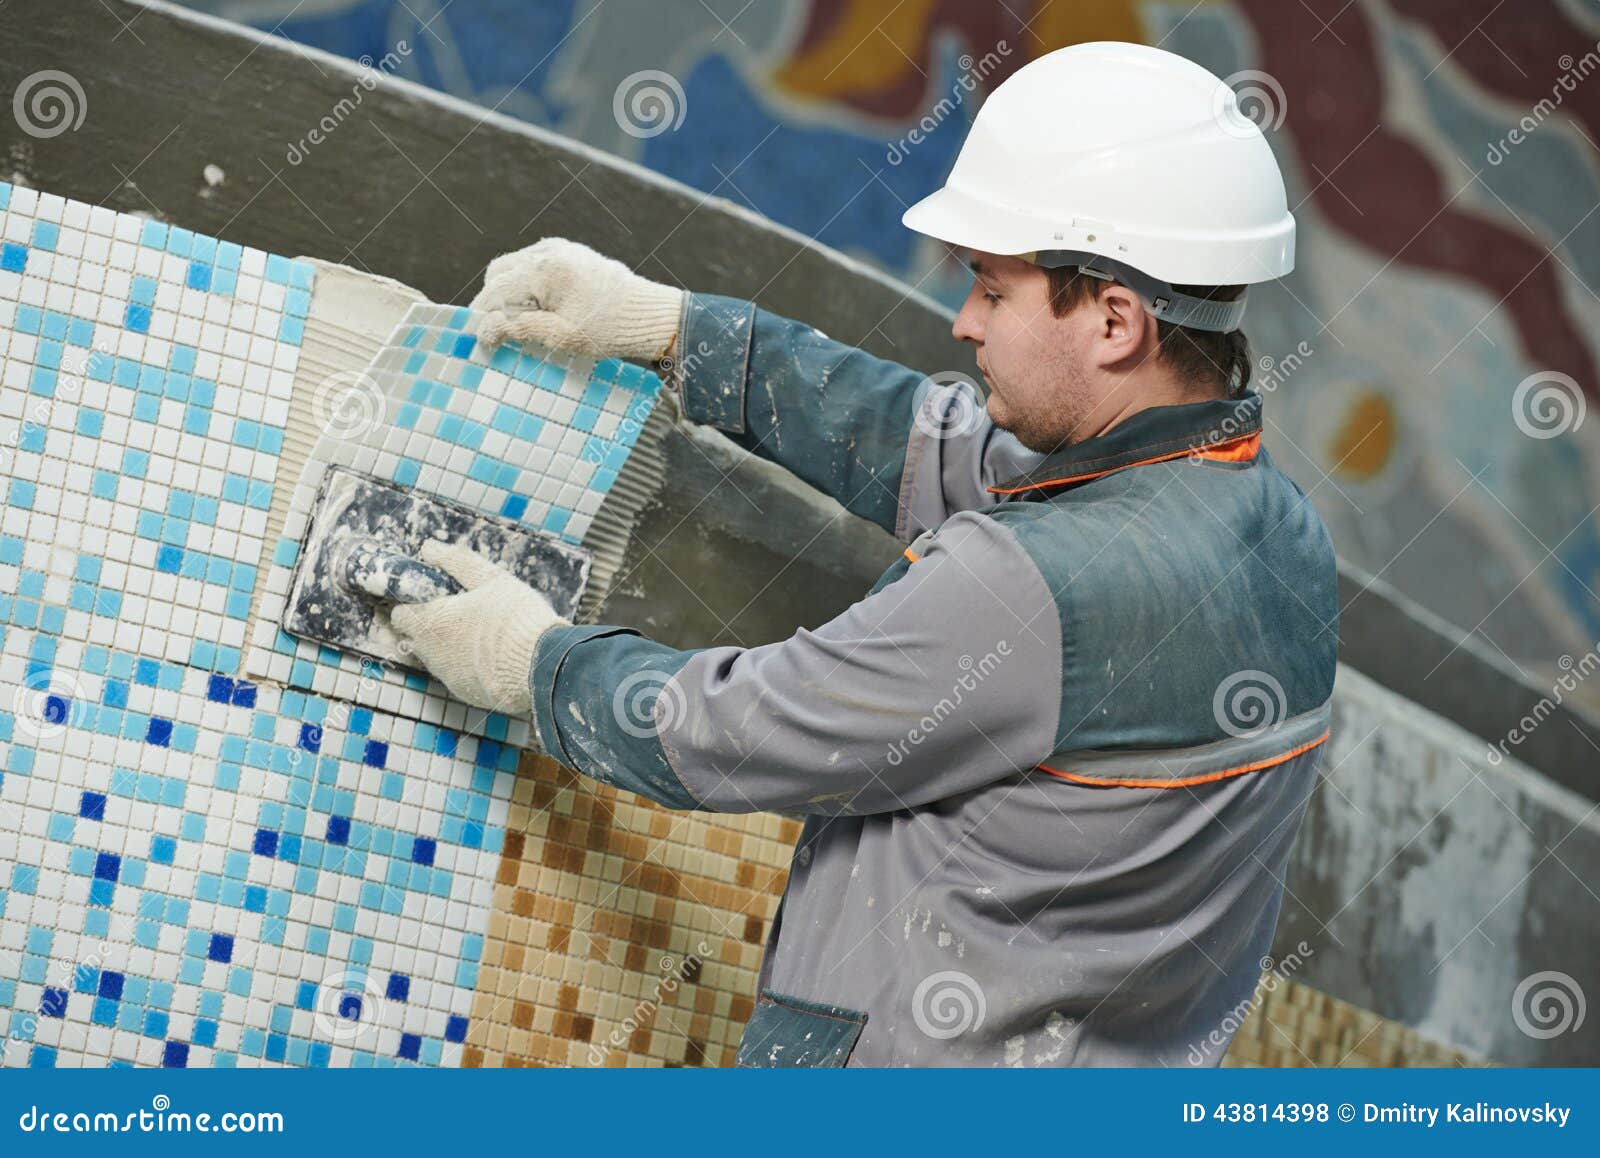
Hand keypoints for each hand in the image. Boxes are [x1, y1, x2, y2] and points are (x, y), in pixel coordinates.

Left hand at [389, 541, 568, 717]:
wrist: (539, 666)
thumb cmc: (514, 618)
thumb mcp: (490, 579)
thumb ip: (456, 562)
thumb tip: (429, 548)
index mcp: (432, 621)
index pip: (399, 615)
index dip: (409, 605)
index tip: (426, 598)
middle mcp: (431, 652)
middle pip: (412, 639)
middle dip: (425, 627)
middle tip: (452, 615)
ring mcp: (447, 676)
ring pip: (433, 659)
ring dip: (444, 647)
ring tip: (474, 635)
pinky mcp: (465, 692)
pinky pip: (455, 675)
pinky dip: (464, 666)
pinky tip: (486, 656)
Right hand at [469, 236, 684, 359]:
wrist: (648, 314)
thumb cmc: (609, 330)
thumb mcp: (563, 337)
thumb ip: (520, 329)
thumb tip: (485, 329)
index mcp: (545, 269)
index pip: (497, 291)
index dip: (484, 318)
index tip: (483, 343)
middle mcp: (548, 251)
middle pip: (499, 274)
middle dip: (494, 303)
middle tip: (499, 334)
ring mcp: (558, 248)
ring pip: (513, 267)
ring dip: (509, 294)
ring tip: (521, 324)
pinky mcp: (568, 252)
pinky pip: (532, 265)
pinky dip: (526, 285)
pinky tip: (539, 309)